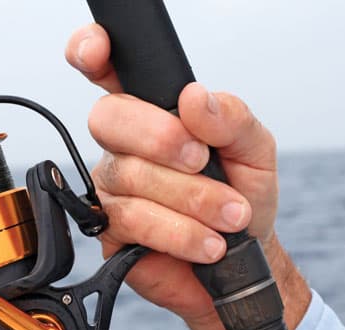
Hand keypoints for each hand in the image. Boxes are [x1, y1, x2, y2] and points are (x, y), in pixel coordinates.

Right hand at [65, 24, 307, 329]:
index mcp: (153, 111)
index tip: (96, 52)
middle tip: (203, 160)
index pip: (107, 70)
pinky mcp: (111, 231)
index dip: (90, 52)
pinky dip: (179, 231)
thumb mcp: (254, 151)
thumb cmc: (243, 198)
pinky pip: (132, 220)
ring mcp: (113, 188)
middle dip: (161, 137)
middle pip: (109, 118)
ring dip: (191, 198)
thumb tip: (194, 98)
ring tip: (230, 217)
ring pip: (131, 177)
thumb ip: (231, 118)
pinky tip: (207, 243)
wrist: (242, 263)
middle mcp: (124, 145)